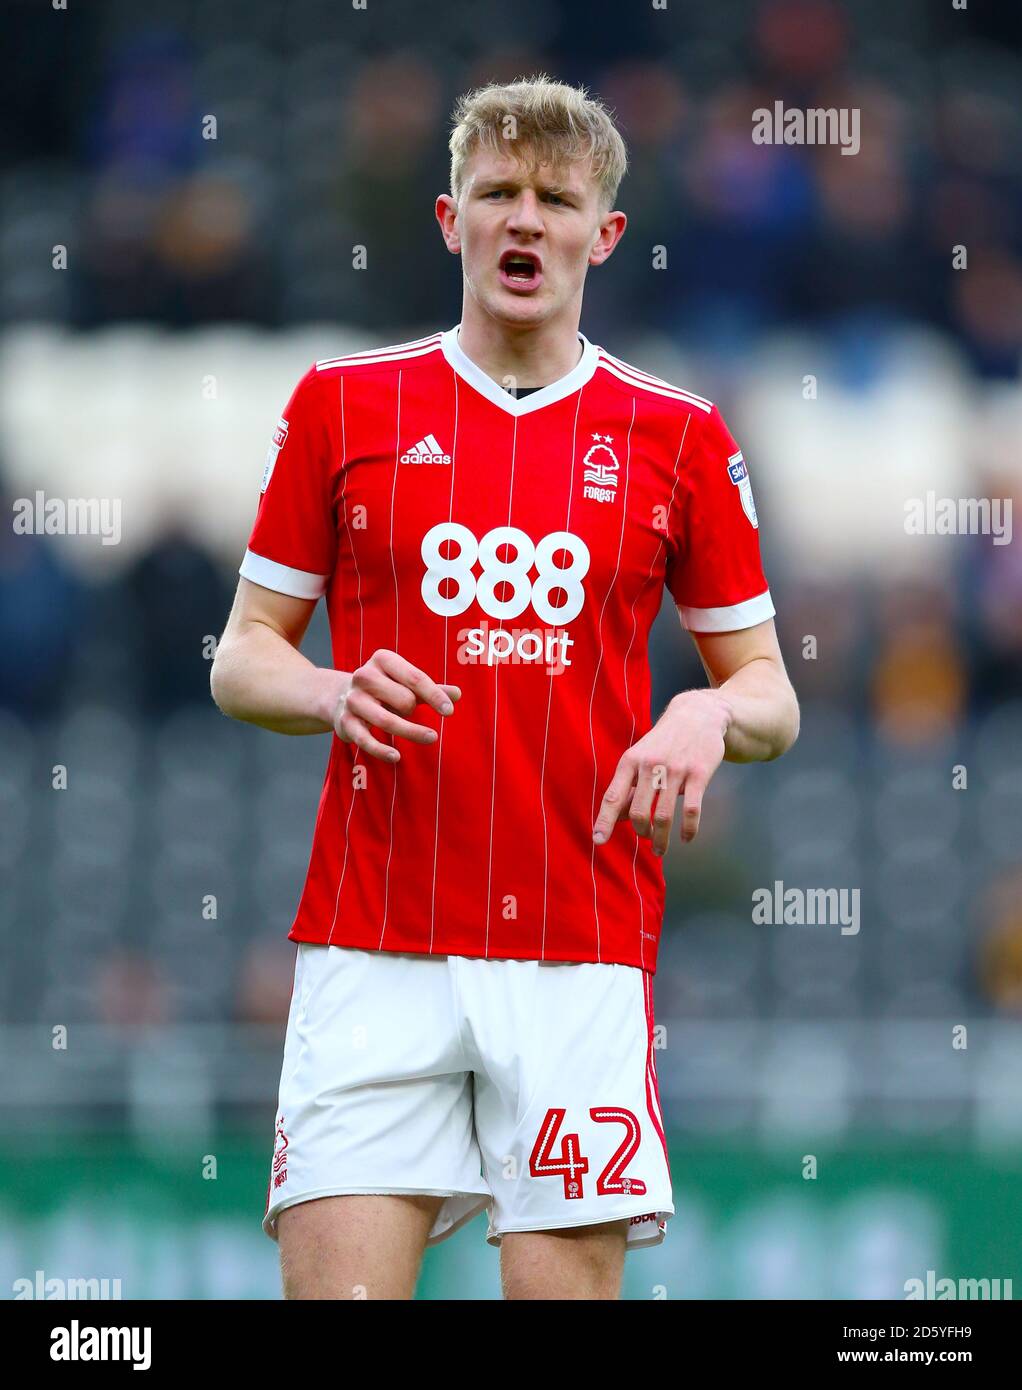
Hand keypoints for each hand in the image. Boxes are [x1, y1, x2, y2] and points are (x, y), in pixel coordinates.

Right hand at [333, 649, 459, 762]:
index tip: (449, 711)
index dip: (435, 696)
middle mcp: (364, 676)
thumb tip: (457, 694)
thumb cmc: (384, 689)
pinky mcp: (345, 722)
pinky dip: (382, 751)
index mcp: (383, 660)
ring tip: (431, 737)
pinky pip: (366, 740)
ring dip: (412, 732)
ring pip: (387, 721)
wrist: (341, 696)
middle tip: (409, 711)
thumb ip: (431, 689)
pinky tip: (396, 757)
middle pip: (404, 700)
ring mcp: (353, 700)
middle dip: (413, 710)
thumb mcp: (406, 683)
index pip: (415, 678)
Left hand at [592, 690, 730, 854]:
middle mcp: (650, 765)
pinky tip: (686, 837)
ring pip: (664, 815)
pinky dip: (688, 829)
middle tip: (646, 839)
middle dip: (641, 832)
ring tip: (659, 850)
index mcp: (630, 761)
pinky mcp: (699, 773)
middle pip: (639, 812)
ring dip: (661, 839)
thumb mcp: (641, 758)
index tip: (599, 841)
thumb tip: (617, 819)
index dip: (605, 821)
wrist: (698, 715)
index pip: (613, 797)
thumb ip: (630, 787)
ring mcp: (675, 769)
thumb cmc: (664, 742)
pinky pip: (691, 809)